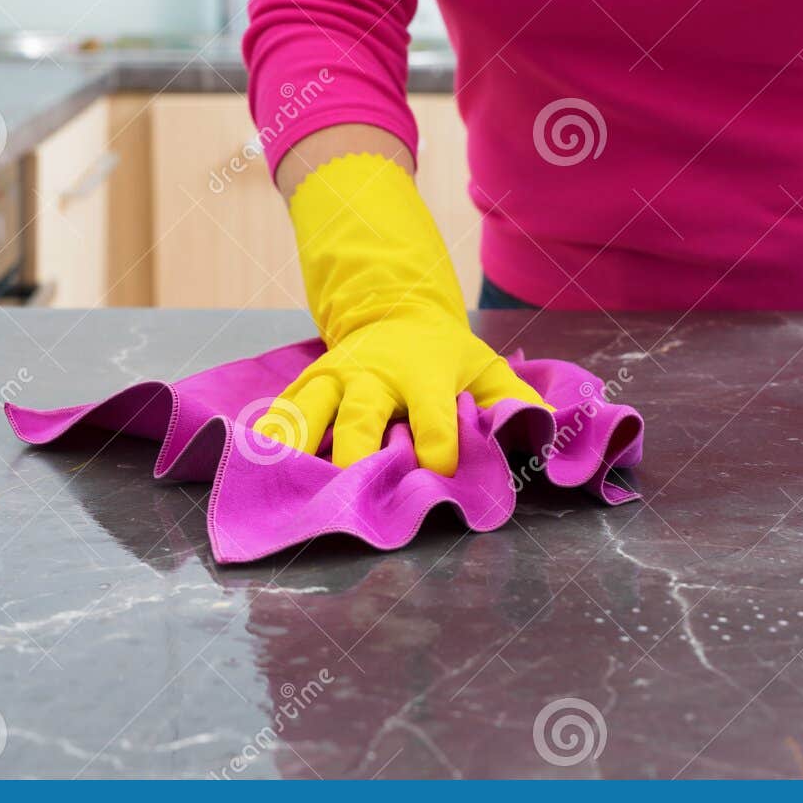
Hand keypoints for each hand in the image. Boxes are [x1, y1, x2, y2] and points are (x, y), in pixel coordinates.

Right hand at [262, 306, 542, 473]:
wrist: (393, 307)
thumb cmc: (445, 354)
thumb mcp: (486, 367)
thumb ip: (514, 401)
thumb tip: (547, 430)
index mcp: (423, 372)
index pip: (433, 417)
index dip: (438, 448)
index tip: (437, 474)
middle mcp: (373, 374)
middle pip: (360, 419)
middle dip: (355, 457)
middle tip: (351, 495)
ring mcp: (333, 377)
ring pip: (307, 413)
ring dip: (297, 450)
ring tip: (285, 487)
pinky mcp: (305, 384)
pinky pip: (280, 413)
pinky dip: (266, 440)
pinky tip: (255, 470)